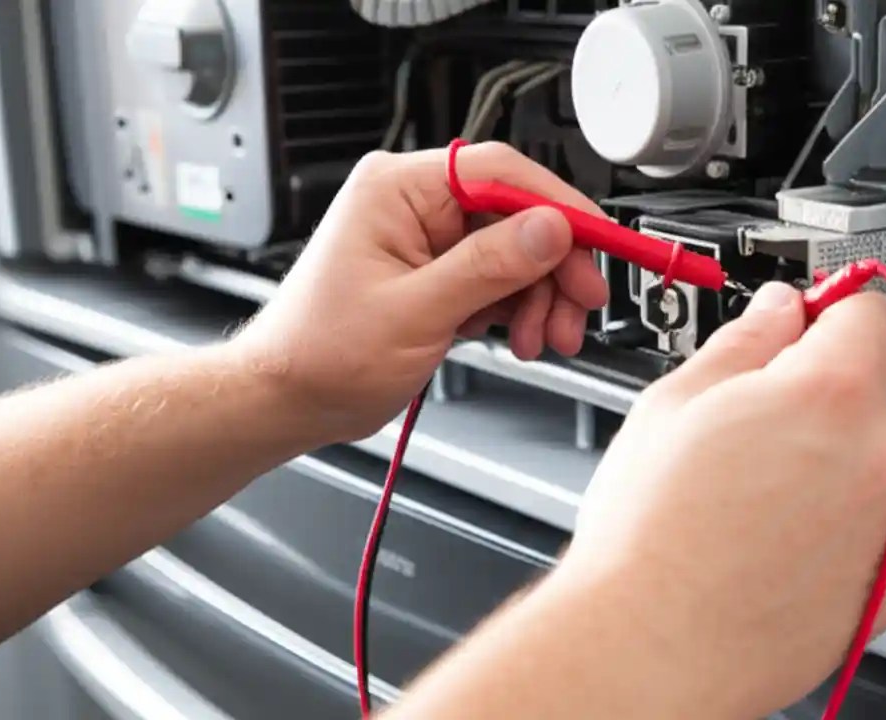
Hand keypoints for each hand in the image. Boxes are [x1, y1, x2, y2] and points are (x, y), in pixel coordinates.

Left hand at [230, 143, 608, 441]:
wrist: (289, 400)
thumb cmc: (320, 354)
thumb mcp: (415, 311)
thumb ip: (488, 266)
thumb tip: (550, 227)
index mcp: (397, 189)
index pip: (499, 172)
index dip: (558, 205)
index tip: (596, 240)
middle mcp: (415, 204)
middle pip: (517, 216)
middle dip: (554, 266)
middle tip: (579, 304)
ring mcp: (429, 240)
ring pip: (516, 252)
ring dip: (541, 296)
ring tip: (544, 337)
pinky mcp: (439, 273)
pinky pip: (500, 278)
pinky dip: (519, 309)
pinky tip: (520, 337)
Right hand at [561, 282, 885, 717]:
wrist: (652, 646)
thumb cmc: (652, 535)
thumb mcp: (675, 403)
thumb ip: (744, 341)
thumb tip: (777, 310)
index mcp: (831, 393)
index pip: (870, 314)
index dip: (832, 312)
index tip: (809, 325)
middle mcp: (882, 456)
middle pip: (871, 392)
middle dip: (822, 396)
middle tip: (753, 428)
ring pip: (879, 464)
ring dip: (837, 465)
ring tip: (757, 499)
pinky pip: (883, 531)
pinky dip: (847, 529)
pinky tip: (780, 543)